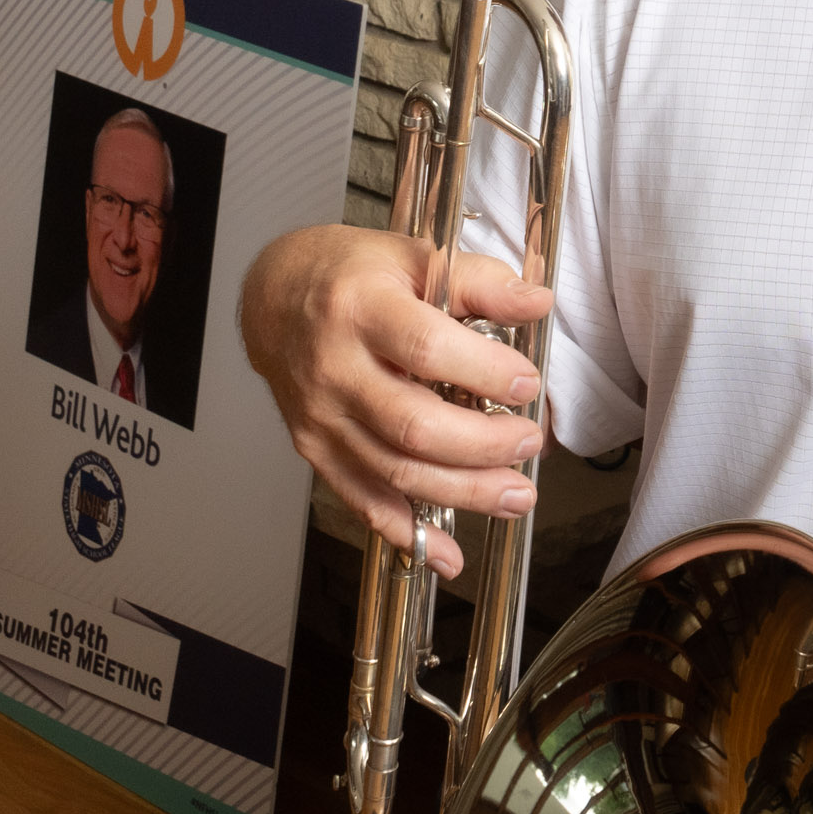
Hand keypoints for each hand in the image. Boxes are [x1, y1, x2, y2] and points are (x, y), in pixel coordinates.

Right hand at [237, 223, 548, 574]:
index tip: (527, 384)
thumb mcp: (414, 258)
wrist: (274, 298)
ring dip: (463, 493)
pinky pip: (362, 501)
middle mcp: (336, 368)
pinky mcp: (317, 450)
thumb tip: (538, 303)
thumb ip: (480, 283)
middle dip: (483, 445)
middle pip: (413, 425)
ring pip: (395, 472)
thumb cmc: (350, 276)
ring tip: (515, 496)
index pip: (427, 350)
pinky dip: (407, 534)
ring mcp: (323, 416)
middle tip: (529, 444)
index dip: (485, 373)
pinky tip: (448, 555)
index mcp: (362, 309)